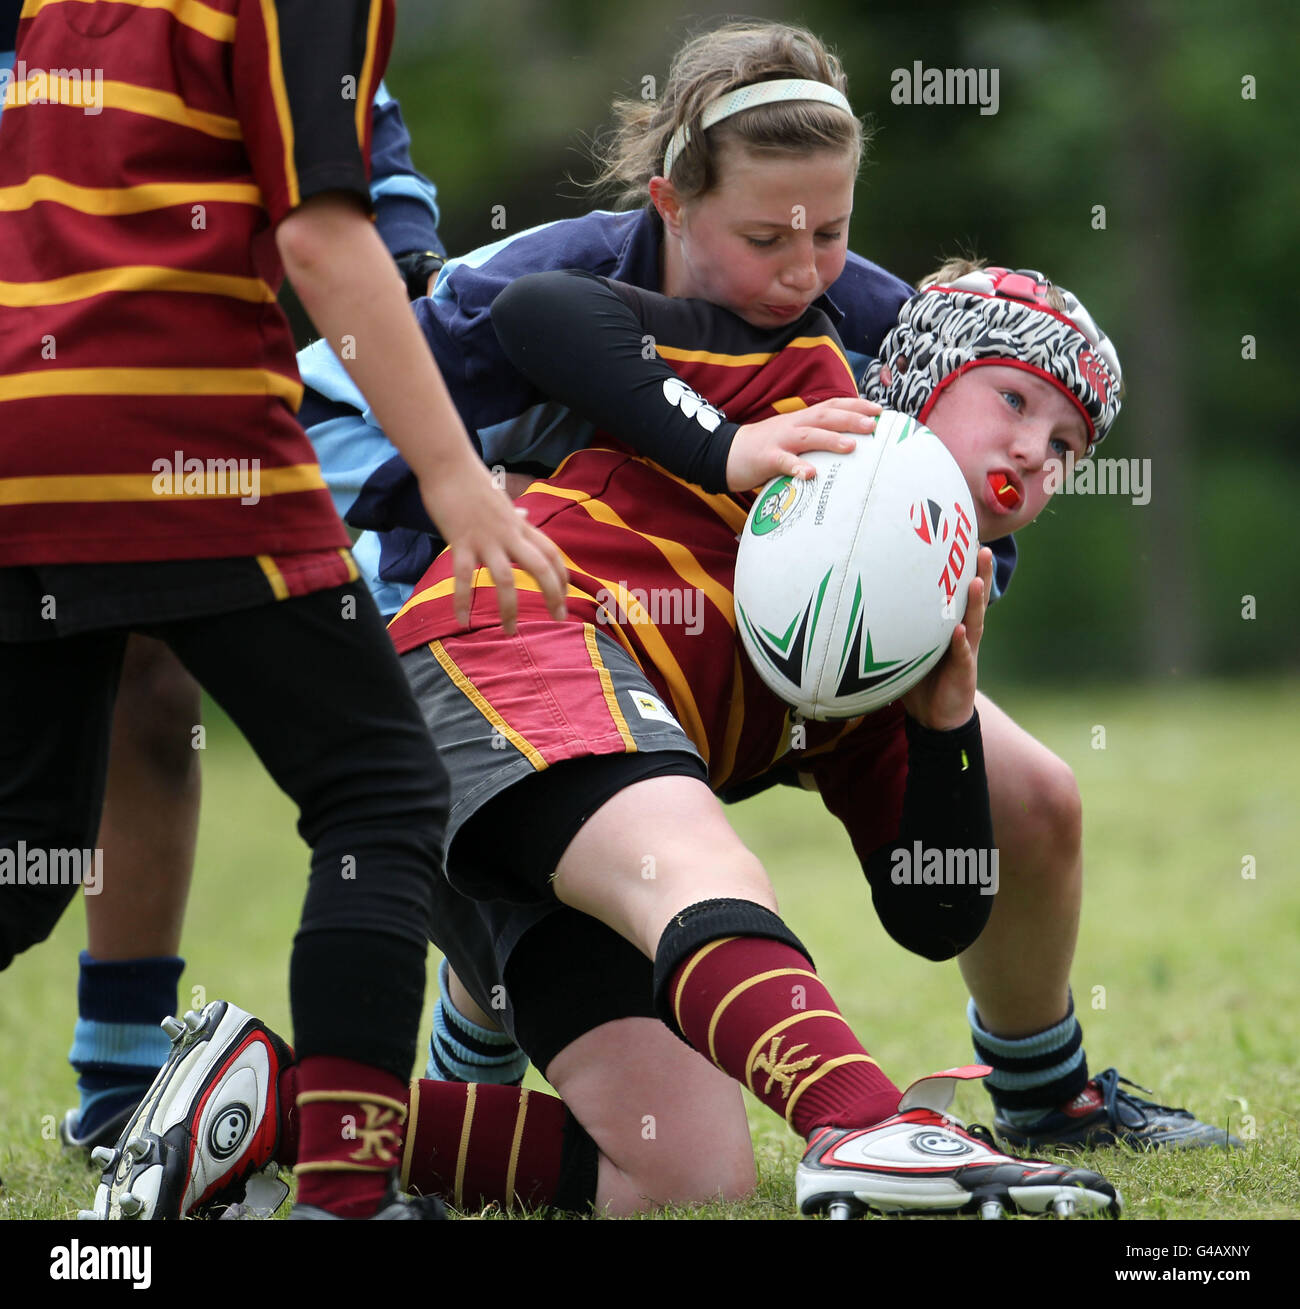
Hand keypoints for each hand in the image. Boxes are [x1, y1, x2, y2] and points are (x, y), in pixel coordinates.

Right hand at [418, 457, 566, 632]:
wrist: (447, 463)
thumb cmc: (471, 481)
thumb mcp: (500, 499)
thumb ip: (513, 514)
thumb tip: (525, 516)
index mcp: (519, 525)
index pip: (551, 552)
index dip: (563, 575)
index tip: (566, 596)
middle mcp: (508, 534)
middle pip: (540, 567)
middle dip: (553, 594)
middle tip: (559, 618)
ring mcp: (485, 539)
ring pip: (505, 579)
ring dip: (509, 608)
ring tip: (510, 631)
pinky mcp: (461, 542)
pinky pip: (464, 578)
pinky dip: (463, 601)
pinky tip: (462, 621)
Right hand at [726, 397, 880, 491]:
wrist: (725, 453)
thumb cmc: (765, 448)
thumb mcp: (792, 436)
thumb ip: (815, 437)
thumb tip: (846, 444)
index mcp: (801, 419)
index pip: (832, 405)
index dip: (856, 404)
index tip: (879, 409)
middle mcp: (793, 425)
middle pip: (825, 416)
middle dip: (851, 418)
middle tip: (873, 425)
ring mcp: (779, 441)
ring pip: (808, 436)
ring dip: (831, 440)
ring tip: (852, 447)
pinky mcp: (766, 459)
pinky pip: (783, 463)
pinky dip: (797, 468)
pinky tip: (810, 475)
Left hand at [901, 547, 992, 730]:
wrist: (937, 717)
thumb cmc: (922, 680)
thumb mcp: (908, 650)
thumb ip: (896, 630)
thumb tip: (861, 608)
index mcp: (951, 627)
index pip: (959, 594)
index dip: (963, 570)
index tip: (964, 542)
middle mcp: (964, 634)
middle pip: (974, 600)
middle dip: (980, 575)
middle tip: (981, 550)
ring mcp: (967, 652)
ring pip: (974, 622)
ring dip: (976, 602)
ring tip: (976, 581)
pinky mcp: (964, 673)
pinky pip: (962, 656)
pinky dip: (961, 644)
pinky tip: (960, 632)